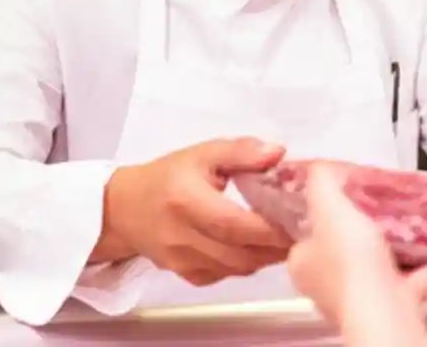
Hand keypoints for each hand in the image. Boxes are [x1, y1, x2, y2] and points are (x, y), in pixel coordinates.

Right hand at [94, 138, 292, 285]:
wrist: (126, 209)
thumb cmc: (167, 177)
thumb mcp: (202, 154)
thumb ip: (240, 151)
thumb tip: (278, 153)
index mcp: (185, 201)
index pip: (233, 224)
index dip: (268, 227)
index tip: (295, 218)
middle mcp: (182, 236)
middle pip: (239, 253)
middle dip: (275, 246)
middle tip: (300, 231)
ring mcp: (183, 261)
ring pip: (237, 268)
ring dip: (265, 257)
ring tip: (284, 238)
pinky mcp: (187, 275)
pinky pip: (226, 275)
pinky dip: (247, 264)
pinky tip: (256, 248)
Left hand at [288, 164, 426, 346]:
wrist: (384, 311)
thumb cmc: (350, 259)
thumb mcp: (329, 206)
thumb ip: (322, 182)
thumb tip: (321, 167)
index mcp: (304, 263)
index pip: (308, 233)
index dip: (324, 212)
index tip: (348, 194)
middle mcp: (327, 286)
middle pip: (344, 251)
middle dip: (366, 231)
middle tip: (387, 208)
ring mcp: (360, 300)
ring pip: (380, 269)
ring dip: (404, 250)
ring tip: (423, 229)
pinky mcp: (391, 310)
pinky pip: (413, 285)